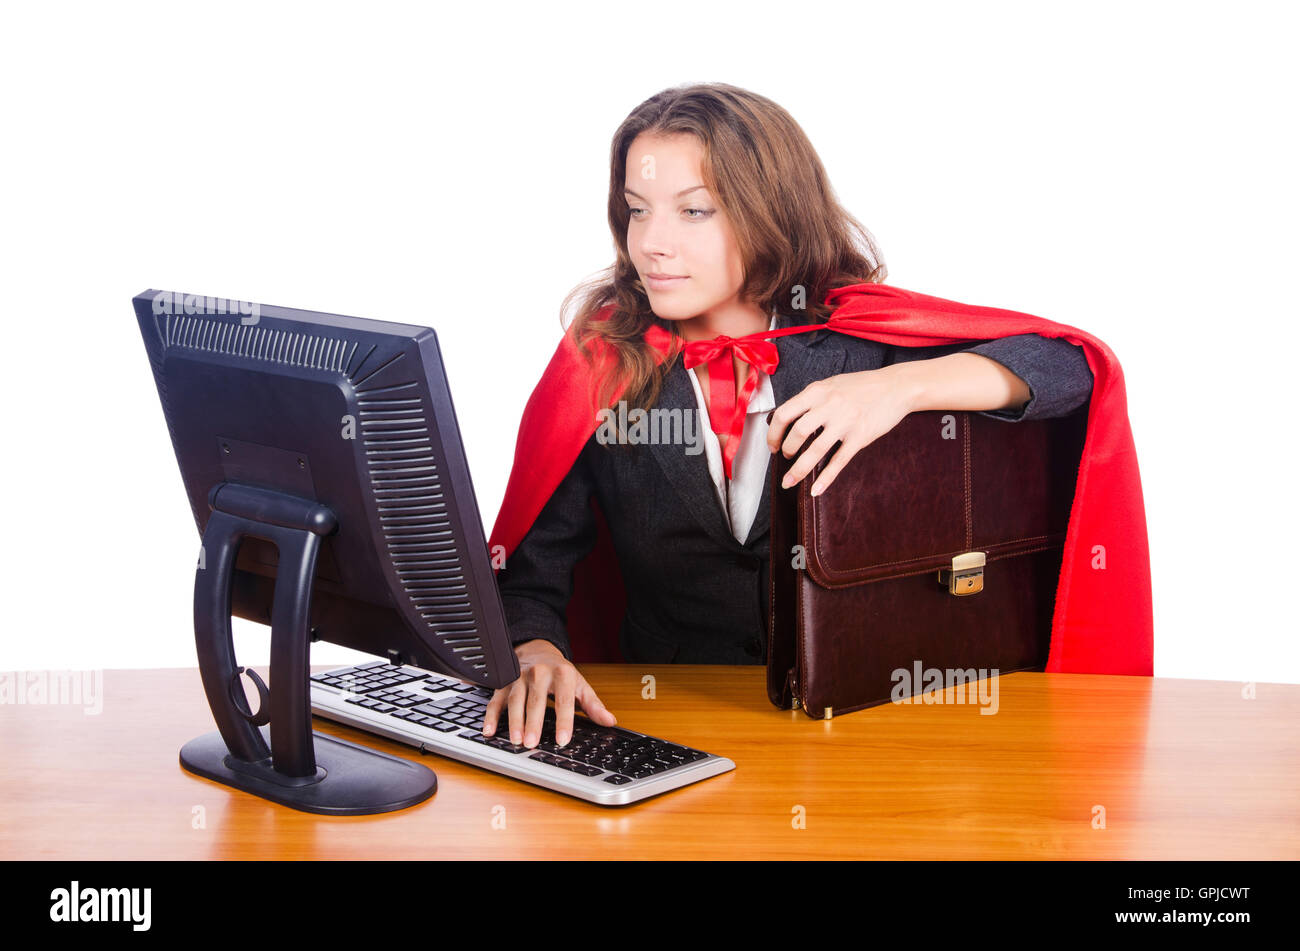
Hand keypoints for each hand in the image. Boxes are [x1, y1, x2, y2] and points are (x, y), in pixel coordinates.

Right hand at [481, 638, 616, 749]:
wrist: (538, 650)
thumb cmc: (561, 673)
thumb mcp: (580, 685)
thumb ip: (594, 705)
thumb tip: (609, 721)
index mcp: (562, 673)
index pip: (564, 700)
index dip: (564, 721)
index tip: (562, 740)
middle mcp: (539, 673)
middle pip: (536, 701)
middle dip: (533, 723)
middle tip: (532, 743)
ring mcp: (519, 677)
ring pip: (515, 700)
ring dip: (514, 721)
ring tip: (515, 740)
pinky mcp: (503, 682)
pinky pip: (496, 700)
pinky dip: (491, 716)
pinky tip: (489, 731)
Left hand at [766, 367, 915, 496]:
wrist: (897, 386)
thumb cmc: (863, 385)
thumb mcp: (832, 384)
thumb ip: (812, 399)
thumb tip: (790, 418)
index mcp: (817, 391)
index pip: (785, 414)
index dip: (773, 433)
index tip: (773, 445)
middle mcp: (829, 405)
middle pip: (797, 433)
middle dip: (787, 450)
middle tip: (786, 457)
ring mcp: (845, 422)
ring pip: (814, 450)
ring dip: (798, 469)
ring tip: (790, 480)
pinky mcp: (860, 437)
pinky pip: (838, 461)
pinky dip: (825, 479)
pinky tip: (816, 490)